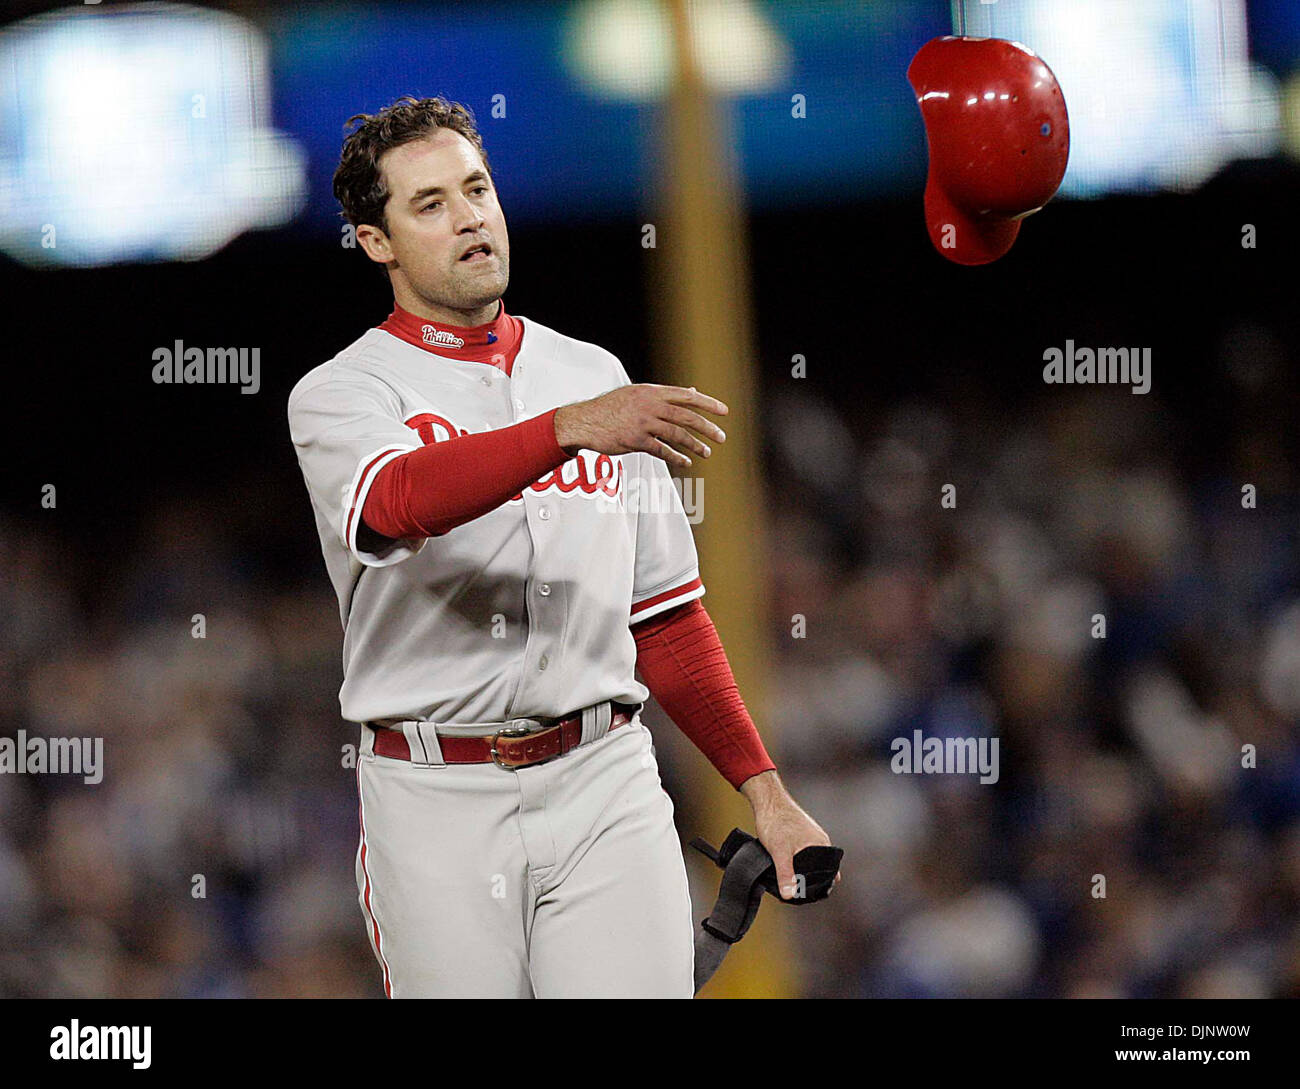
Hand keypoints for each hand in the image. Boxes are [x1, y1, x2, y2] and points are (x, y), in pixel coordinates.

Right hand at [553, 383, 727, 468]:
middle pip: (686, 416)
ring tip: (706, 453)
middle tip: (722, 437)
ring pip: (677, 434)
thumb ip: (665, 395)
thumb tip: (693, 391)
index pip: (686, 396)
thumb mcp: (638, 394)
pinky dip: (676, 457)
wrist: (585, 421)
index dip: (707, 403)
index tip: (724, 411)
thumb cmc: (612, 408)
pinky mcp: (635, 440)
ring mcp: (642, 423)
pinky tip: (685, 463)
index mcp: (652, 391)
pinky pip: (662, 450)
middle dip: (707, 427)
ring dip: (695, 445)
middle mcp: (649, 405)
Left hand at [740, 770, 839, 899]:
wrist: (767, 800)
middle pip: (822, 868)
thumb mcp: (779, 852)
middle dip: (812, 880)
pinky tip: (787, 864)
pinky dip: (798, 860)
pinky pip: (804, 852)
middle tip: (798, 892)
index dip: (823, 886)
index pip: (831, 873)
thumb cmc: (776, 821)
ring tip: (791, 881)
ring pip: (812, 859)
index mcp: (822, 845)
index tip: (811, 896)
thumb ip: (785, 874)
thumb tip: (789, 896)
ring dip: (804, 870)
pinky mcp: (800, 832)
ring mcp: (811, 835)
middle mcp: (820, 840)